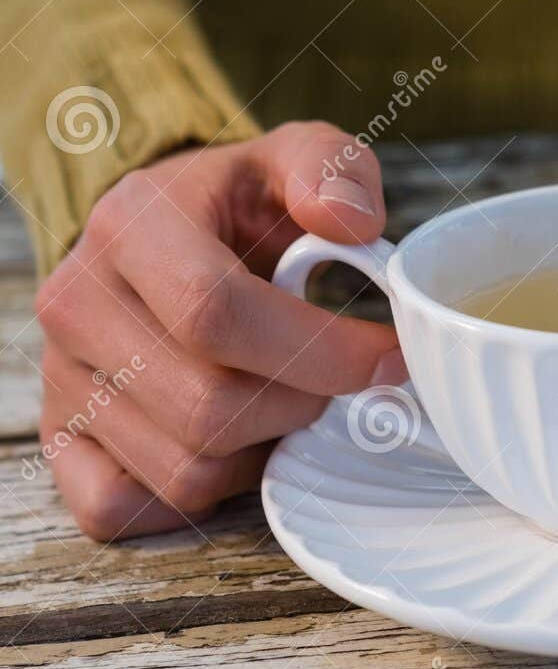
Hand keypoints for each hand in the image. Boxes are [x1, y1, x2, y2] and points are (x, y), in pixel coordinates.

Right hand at [35, 123, 402, 540]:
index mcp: (130, 226)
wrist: (157, 237)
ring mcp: (61, 379)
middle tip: (328, 378)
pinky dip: (191, 496)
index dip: (321, 351)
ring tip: (275, 397)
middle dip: (300, 404)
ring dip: (257, 451)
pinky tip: (226, 443)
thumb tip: (353, 223)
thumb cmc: (233, 209)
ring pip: (184, 470)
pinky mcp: (60, 440)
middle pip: (209, 406)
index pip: (214, 313)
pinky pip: (126, 508)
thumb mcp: (289, 159)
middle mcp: (78, 305)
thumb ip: (332, 168)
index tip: (386, 357)